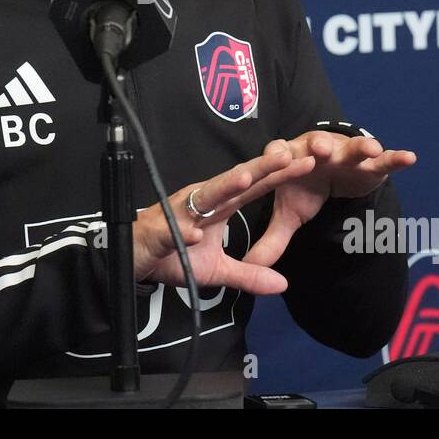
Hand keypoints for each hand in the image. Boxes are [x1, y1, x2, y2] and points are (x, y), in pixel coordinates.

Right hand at [132, 139, 315, 294]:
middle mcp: (200, 202)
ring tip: (247, 179)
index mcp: (217, 207)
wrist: (131, 259)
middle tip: (288, 155)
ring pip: (204, 198)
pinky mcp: (158, 234)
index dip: (279, 176)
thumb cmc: (172, 255)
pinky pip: (172, 232)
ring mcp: (178, 216)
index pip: (253, 188)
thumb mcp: (217, 271)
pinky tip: (196, 233)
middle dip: (260, 169)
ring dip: (224, 187)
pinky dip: (183, 231)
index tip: (307, 162)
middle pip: (235, 183)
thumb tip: (283, 284)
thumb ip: (248, 274)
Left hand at [242, 131, 416, 268]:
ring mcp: (346, 154)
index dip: (277, 153)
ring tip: (371, 149)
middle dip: (319, 145)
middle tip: (321, 150)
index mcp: (291, 157)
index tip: (277, 157)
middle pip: (316, 143)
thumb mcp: (290, 214)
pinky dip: (396, 158)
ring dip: (361, 147)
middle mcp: (317, 149)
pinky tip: (409, 158)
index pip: (279, 151)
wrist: (332, 173)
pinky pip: (384, 159)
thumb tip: (252, 268)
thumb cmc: (305, 187)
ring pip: (352, 148)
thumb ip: (273, 238)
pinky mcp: (370, 162)